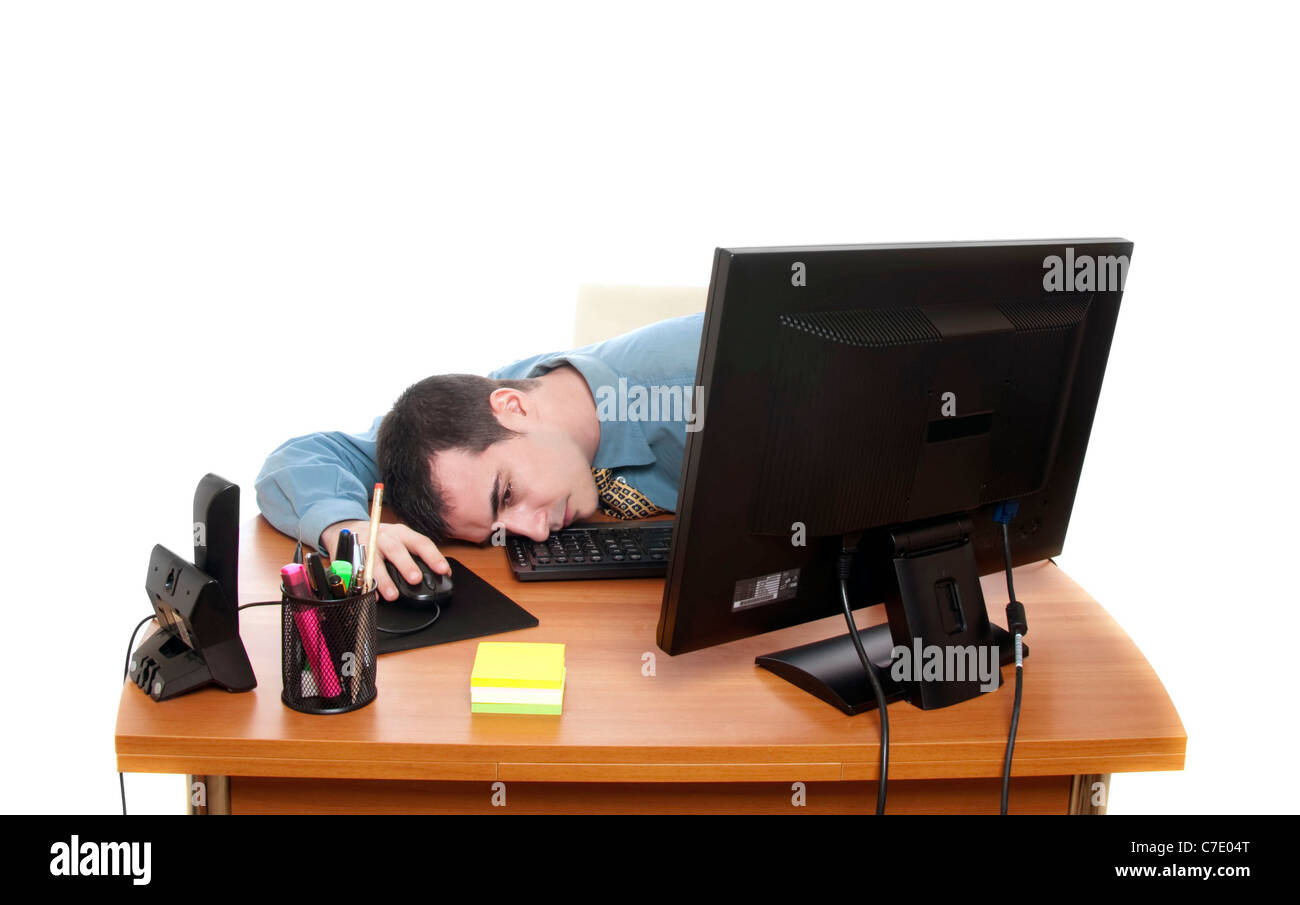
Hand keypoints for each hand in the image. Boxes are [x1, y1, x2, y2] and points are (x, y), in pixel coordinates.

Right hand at [320, 519, 449, 601]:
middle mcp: (385, 537)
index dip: (433, 556)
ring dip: (385, 579)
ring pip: (375, 561)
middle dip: (406, 565)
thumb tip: (441, 574)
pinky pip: (359, 571)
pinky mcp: (353, 556)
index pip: (420, 542)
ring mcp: (368, 546)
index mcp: (402, 533)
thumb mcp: (401, 540)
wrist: (350, 529)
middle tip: (415, 580)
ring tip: (393, 595)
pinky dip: (366, 585)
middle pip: (396, 549)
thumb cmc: (383, 539)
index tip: (443, 570)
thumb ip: (417, 555)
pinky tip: (373, 596)